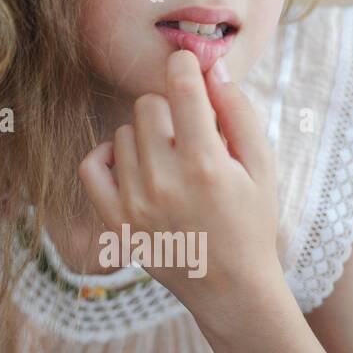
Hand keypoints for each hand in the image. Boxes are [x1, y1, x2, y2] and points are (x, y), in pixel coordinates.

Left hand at [77, 49, 280, 314]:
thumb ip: (239, 112)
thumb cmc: (251, 222)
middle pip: (147, 106)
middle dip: (170, 112)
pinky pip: (91, 164)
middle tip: (189, 136)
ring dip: (145, 138)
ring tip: (170, 162)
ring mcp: (134, 203)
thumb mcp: (262, 166)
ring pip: (122, 132)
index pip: (181, 89)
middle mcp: (164, 182)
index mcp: (206, 165)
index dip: (183, 65)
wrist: (230, 289)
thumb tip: (213, 67)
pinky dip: (108, 156)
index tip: (186, 63)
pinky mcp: (114, 220)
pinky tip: (132, 164)